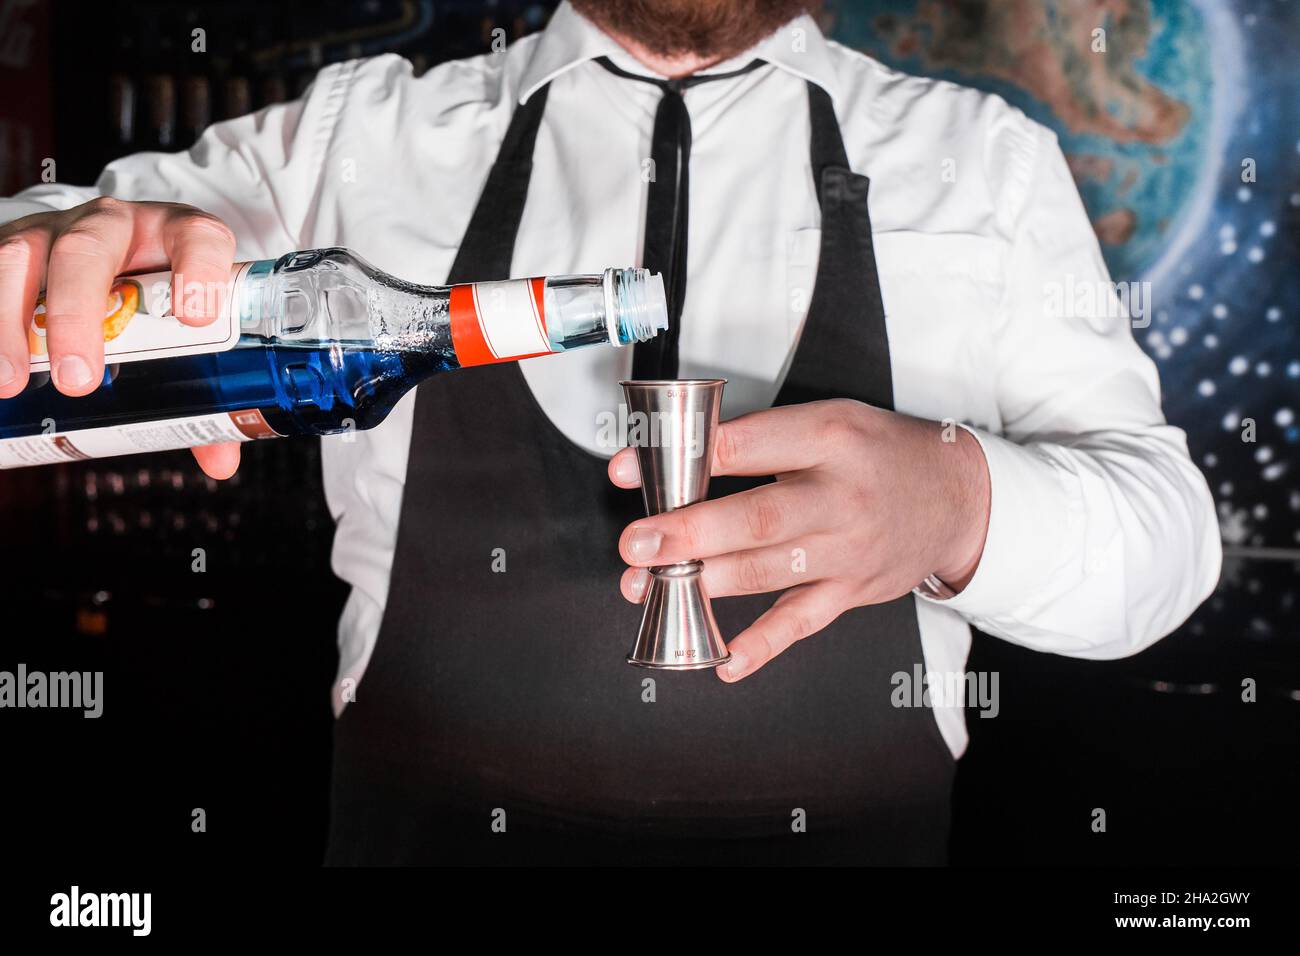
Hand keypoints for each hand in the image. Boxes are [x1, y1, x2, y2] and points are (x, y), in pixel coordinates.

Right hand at [0, 197, 240, 478]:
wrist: (118, 247)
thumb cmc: (161, 291)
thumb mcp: (187, 326)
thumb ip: (207, 391)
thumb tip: (218, 463)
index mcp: (176, 235)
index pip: (198, 237)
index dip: (200, 271)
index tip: (197, 318)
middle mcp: (114, 225)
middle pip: (89, 249)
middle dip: (78, 314)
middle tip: (80, 380)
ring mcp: (56, 230)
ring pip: (23, 258)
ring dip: (11, 323)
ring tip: (14, 383)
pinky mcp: (15, 247)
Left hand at [608, 399, 989, 681]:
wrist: (956, 497)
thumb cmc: (878, 453)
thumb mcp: (828, 421)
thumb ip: (757, 438)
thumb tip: (674, 462)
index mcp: (829, 438)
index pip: (747, 445)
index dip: (683, 458)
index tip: (629, 468)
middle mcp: (840, 497)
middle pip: (756, 518)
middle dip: (688, 534)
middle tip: (636, 544)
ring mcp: (847, 551)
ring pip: (766, 572)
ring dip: (701, 583)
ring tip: (647, 586)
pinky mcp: (851, 593)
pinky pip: (800, 623)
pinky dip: (760, 647)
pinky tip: (722, 660)